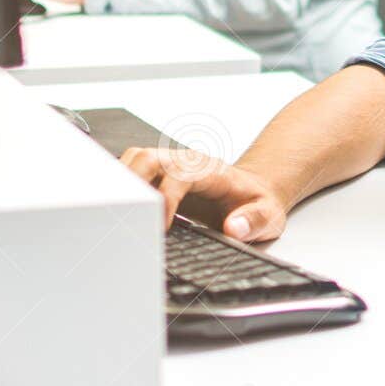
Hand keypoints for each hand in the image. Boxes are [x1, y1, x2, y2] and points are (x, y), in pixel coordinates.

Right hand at [120, 147, 289, 241]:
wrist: (255, 191)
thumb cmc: (258, 203)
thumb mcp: (269, 216)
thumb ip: (254, 221)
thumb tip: (234, 228)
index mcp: (212, 171)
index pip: (180, 175)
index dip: (167, 198)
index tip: (162, 226)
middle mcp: (187, 163)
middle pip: (149, 157)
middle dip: (132, 183)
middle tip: (126, 217)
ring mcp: (171, 167)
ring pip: (136, 159)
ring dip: (122, 181)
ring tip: (115, 213)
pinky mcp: (161, 176)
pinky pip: (133, 169)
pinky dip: (121, 184)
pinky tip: (116, 206)